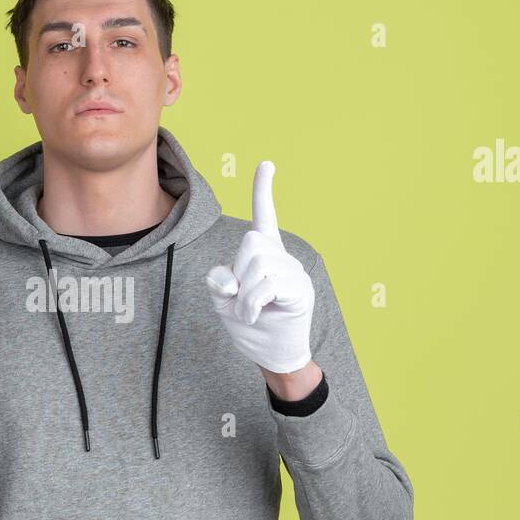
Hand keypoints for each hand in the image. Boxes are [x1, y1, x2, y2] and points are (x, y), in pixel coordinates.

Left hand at [205, 160, 314, 373]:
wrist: (274, 355)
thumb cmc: (251, 326)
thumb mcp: (224, 301)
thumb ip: (219, 281)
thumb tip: (230, 278)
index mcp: (265, 254)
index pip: (264, 216)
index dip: (263, 191)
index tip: (266, 163)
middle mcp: (283, 257)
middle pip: (251, 241)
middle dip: (238, 271)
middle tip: (240, 299)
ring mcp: (294, 272)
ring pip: (257, 264)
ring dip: (244, 294)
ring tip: (249, 312)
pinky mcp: (300, 290)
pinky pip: (266, 285)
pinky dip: (251, 304)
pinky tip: (255, 316)